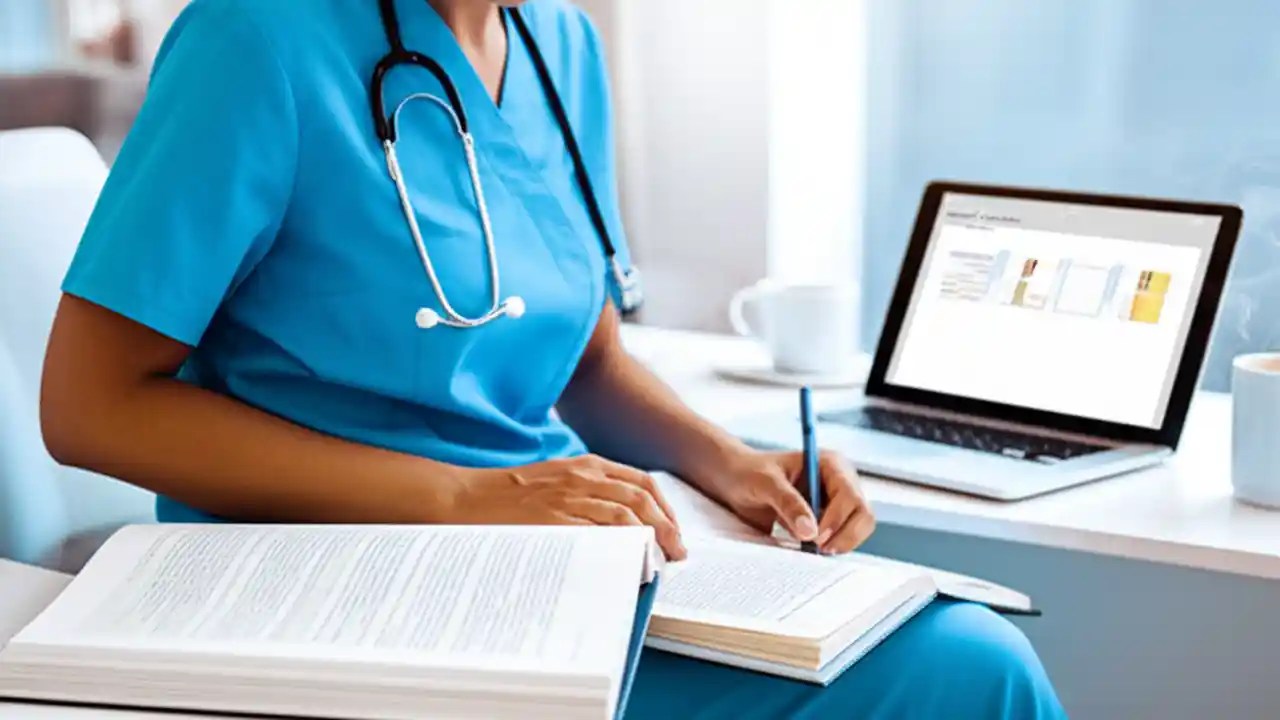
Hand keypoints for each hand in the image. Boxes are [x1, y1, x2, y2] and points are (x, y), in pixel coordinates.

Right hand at [449, 455, 685, 559]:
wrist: (464, 497)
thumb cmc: (506, 494)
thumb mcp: (554, 481)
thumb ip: (587, 494)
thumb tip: (622, 524)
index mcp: (584, 466)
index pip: (641, 482)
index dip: (665, 508)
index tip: (674, 530)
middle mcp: (582, 477)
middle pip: (641, 499)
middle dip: (667, 527)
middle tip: (677, 552)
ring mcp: (568, 498)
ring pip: (625, 515)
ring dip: (651, 540)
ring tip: (661, 562)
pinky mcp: (554, 519)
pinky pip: (598, 532)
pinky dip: (621, 546)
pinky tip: (630, 561)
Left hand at [711, 449, 874, 553]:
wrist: (735, 480)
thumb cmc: (748, 473)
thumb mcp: (765, 483)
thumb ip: (788, 503)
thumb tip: (810, 531)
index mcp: (830, 464)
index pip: (850, 494)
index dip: (837, 519)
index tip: (815, 537)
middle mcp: (840, 481)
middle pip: (863, 513)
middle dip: (845, 535)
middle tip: (818, 550)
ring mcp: (838, 501)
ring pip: (858, 528)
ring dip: (840, 543)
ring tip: (811, 550)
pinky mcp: (830, 519)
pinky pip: (844, 537)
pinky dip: (832, 547)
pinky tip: (810, 549)